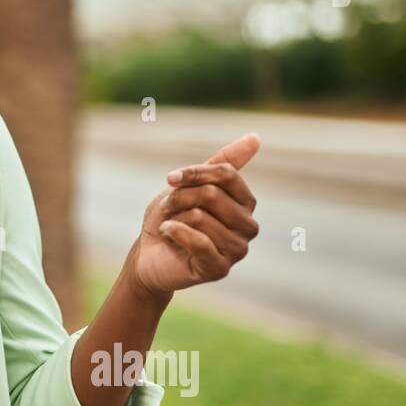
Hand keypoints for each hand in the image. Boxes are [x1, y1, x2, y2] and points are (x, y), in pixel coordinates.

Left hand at [130, 133, 261, 295]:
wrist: (149, 255)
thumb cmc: (171, 217)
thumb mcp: (191, 185)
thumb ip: (222, 163)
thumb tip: (256, 137)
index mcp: (245, 202)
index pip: (227, 174)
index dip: (194, 173)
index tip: (170, 178)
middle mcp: (248, 226)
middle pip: (212, 194)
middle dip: (180, 197)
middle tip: (166, 207)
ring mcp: (237, 249)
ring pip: (201, 217)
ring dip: (175, 217)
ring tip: (169, 225)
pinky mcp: (220, 268)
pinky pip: (198, 241)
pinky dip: (174, 232)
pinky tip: (166, 232)